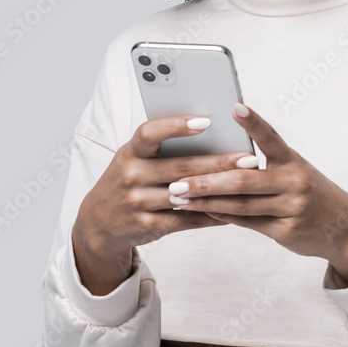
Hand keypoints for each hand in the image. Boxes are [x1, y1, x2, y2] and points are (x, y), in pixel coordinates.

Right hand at [74, 114, 256, 265]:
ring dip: (220, 190)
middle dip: (218, 162)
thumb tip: (208, 130)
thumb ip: (161, 147)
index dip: (175, 126)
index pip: (149, 133)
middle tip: (249, 158)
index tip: (205, 121)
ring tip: (248, 184)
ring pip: (187, 196)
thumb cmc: (127, 180)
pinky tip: (232, 212)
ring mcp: (138, 202)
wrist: (98, 222)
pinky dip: (210, 216)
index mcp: (129, 152)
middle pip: (180, 167)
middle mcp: (131, 176)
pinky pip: (185, 220)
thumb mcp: (134, 158)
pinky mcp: (148, 225)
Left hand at [167, 103, 347, 282]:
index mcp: (293, 160)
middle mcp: (293, 181)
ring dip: (206, 202)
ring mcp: (290, 208)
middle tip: (176, 181)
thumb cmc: (310, 192)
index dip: (253, 122)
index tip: (235, 106)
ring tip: (180, 198)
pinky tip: (202, 212)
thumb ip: (265, 164)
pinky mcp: (285, 231)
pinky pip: (247, 223)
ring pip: (240, 205)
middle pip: (242, 179)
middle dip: (206, 181)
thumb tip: (222, 155)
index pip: (270, 137)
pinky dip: (223, 216)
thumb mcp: (296, 171)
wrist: (345, 228)